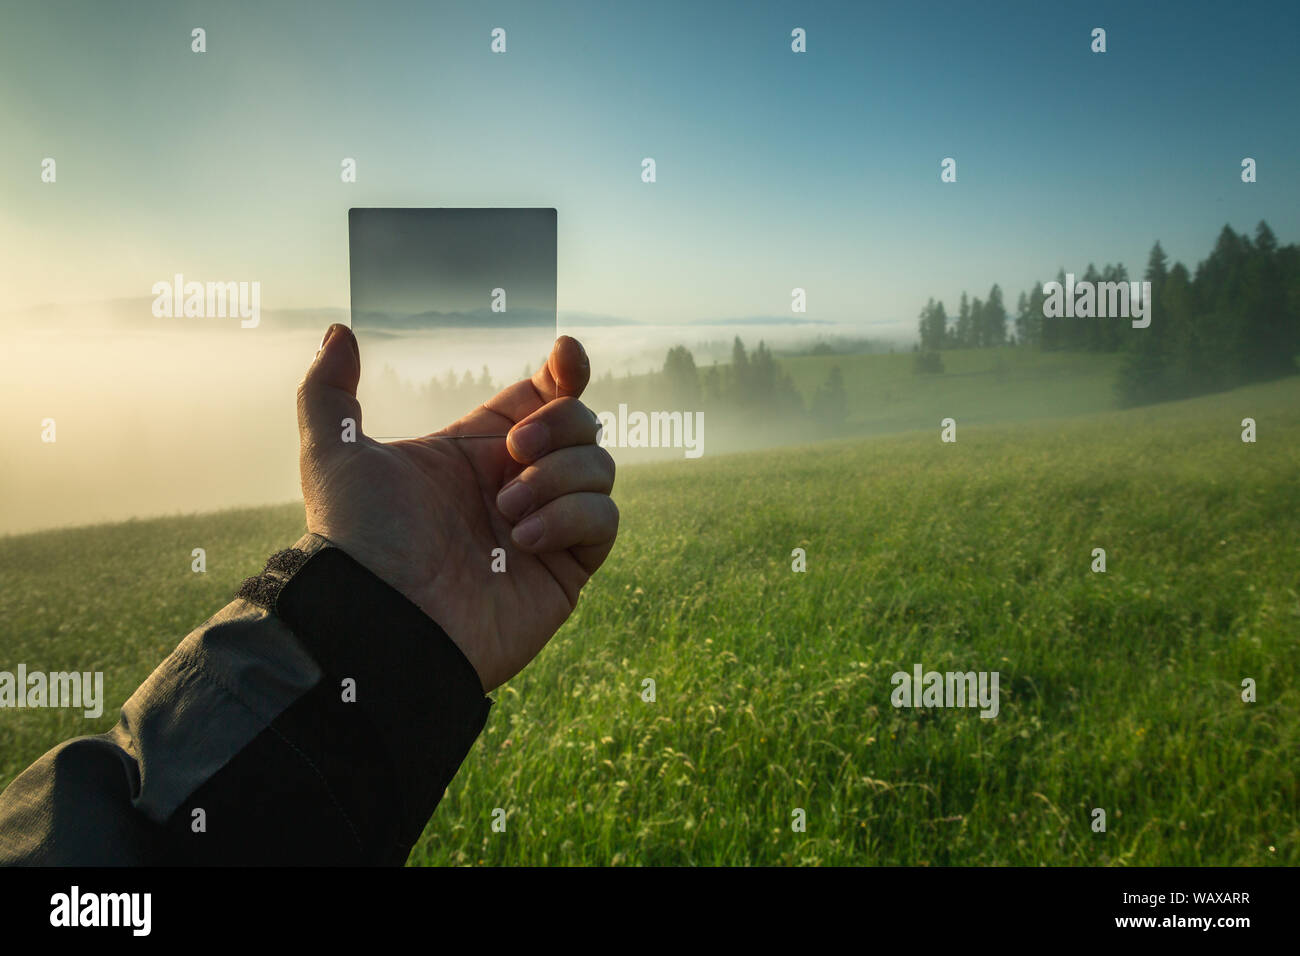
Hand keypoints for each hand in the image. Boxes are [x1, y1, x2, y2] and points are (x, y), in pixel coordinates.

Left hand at [295, 324, 617, 690]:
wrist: (382, 619)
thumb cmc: (358, 537)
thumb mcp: (334, 452)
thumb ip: (330, 390)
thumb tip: (339, 331)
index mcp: (474, 453)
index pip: (541, 398)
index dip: (564, 373)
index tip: (566, 357)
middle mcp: (516, 484)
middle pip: (582, 424)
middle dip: (559, 424)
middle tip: (514, 451)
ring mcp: (547, 527)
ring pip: (600, 467)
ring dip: (559, 477)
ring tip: (506, 512)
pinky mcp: (568, 569)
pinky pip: (605, 520)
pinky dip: (573, 517)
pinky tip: (524, 539)